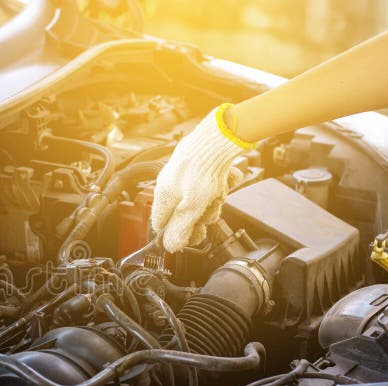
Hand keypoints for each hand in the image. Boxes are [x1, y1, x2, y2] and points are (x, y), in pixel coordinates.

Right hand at [150, 105, 248, 252]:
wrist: (220, 137)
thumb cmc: (202, 168)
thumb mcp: (192, 208)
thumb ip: (180, 228)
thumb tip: (170, 246)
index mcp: (163, 196)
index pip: (161, 224)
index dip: (177, 233)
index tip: (191, 234)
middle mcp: (170, 185)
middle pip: (185, 213)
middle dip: (201, 215)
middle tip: (210, 212)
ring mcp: (185, 174)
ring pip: (201, 199)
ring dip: (214, 200)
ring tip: (220, 192)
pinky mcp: (201, 165)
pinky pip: (211, 184)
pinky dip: (220, 184)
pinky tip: (226, 179)